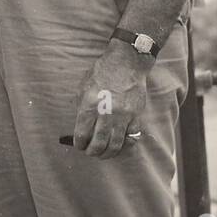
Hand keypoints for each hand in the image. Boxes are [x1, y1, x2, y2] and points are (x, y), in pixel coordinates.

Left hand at [71, 42, 150, 157]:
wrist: (126, 63)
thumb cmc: (102, 74)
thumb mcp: (84, 88)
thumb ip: (82, 109)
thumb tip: (81, 129)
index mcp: (90, 106)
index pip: (82, 135)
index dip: (79, 144)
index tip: (80, 145)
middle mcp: (106, 113)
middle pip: (99, 144)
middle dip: (93, 152)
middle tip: (91, 152)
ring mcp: (123, 116)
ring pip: (116, 145)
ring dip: (108, 153)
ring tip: (104, 154)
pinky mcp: (136, 116)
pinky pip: (131, 138)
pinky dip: (124, 145)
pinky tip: (119, 144)